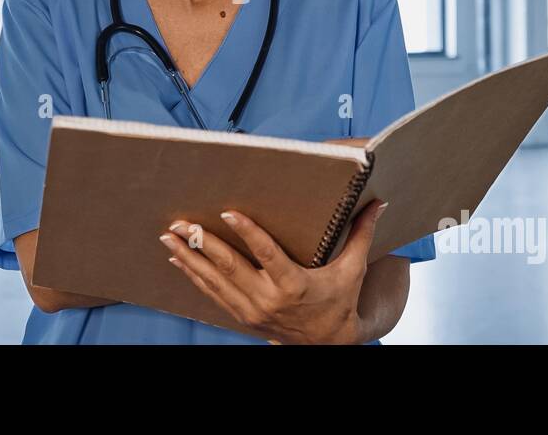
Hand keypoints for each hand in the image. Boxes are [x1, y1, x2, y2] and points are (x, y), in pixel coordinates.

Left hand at [158, 199, 389, 344]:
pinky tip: (177, 259)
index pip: (265, 254)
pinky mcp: (242, 315)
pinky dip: (193, 276)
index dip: (246, 232)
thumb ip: (361, 235)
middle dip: (201, 244)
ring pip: (213, 281)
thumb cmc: (339, 301)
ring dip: (188, 258)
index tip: (227, 213)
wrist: (327, 344)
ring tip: (169, 237)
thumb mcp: (353, 270)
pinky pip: (211, 294)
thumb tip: (379, 203)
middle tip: (180, 224)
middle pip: (229, 268)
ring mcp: (251, 310)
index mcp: (294, 285)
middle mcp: (268, 299)